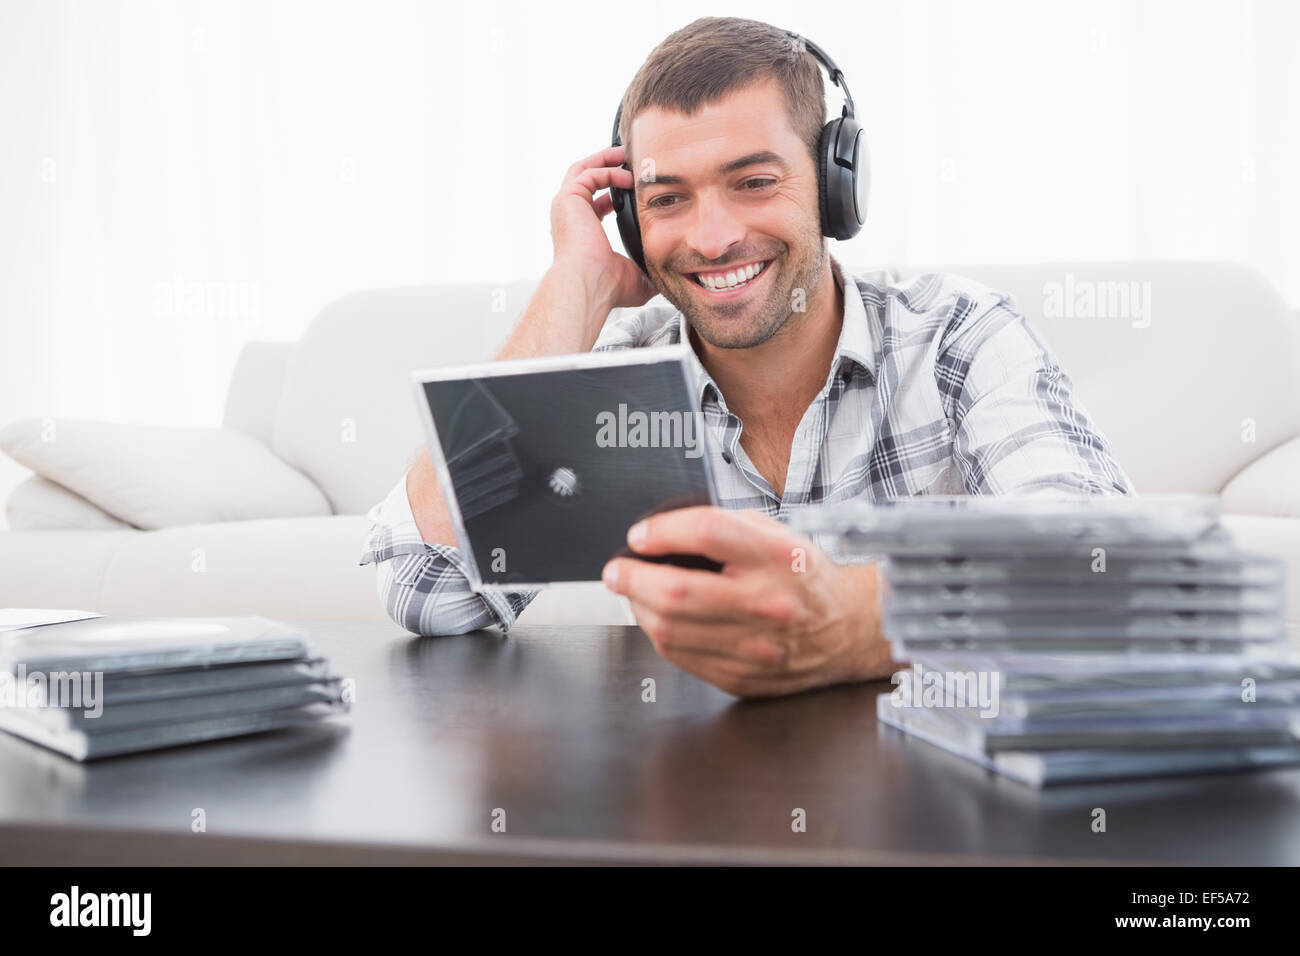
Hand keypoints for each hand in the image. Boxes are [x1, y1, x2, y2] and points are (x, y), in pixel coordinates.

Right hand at [550, 144, 656, 309]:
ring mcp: (566, 207)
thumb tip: (669, 278)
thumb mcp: (636, 279)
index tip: (632, 187)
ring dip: (605, 159)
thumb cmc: (608, 288)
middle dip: (606, 166)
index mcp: (581, 235)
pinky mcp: (568, 199)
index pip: (593, 206)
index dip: (612, 194)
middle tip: (628, 159)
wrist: (589, 285)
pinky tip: (628, 176)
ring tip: (627, 153)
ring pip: (583, 170)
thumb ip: (649, 271)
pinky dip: (608, 169)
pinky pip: (588, 173)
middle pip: (585, 180)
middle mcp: (569, 218)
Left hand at [600, 507, 901, 697]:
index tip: (640, 535)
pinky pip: (682, 657)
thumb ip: (724, 528)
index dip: (663, 531)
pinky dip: (661, 635)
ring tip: (634, 593)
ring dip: (639, 608)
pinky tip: (661, 619)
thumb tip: (661, 533)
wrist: (849, 628)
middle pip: (678, 591)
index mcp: (779, 558)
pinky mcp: (743, 677)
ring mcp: (756, 647)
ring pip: (671, 630)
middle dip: (632, 578)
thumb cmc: (805, 577)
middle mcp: (768, 603)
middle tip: (617, 571)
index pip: (708, 533)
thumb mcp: (776, 534)